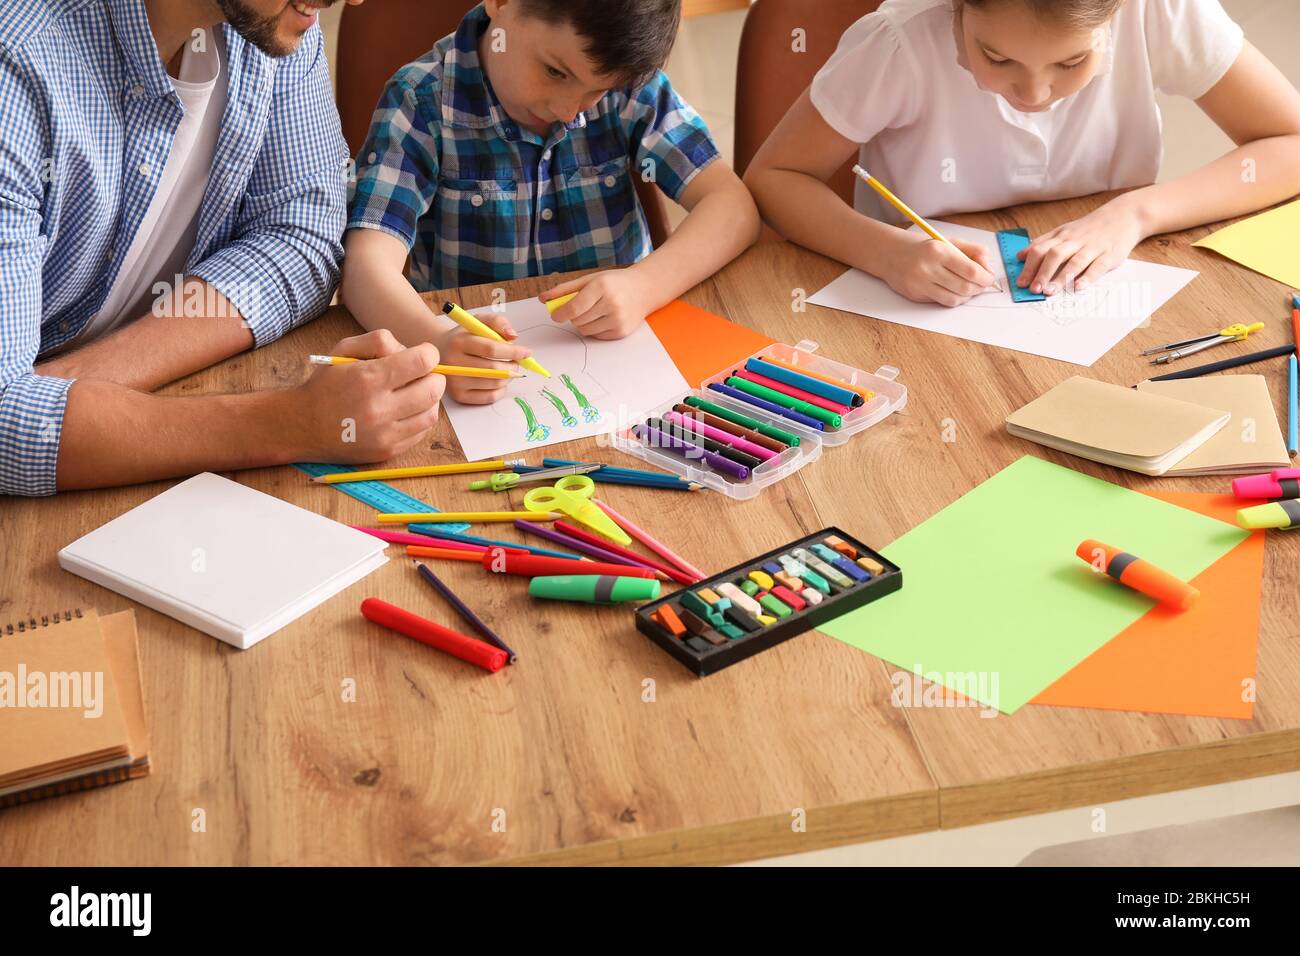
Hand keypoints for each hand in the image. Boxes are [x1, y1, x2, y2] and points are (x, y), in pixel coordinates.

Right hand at [291, 329, 443, 461]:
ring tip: (414, 393)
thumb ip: (379, 340)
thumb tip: (413, 351)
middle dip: (433, 377)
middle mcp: (378, 408)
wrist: (300, 426)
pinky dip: (420, 419)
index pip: (422, 362)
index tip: (423, 355)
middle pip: (433, 389)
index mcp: (368, 378)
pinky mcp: (387, 451)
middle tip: (421, 375)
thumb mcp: (344, 350)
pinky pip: (421, 432)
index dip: (428, 354)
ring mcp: (384, 434)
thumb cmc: (326, 383)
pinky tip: (406, 411)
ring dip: (429, 400)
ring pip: (431, 413)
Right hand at [435, 311, 532, 404]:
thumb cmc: (464, 336)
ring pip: (494, 384)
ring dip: (509, 377)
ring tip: (509, 368)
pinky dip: (501, 390)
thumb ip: (497, 322)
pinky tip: (500, 380)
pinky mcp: (459, 396)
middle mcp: (453, 364)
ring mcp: (455, 382)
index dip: (513, 351)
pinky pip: (489, 397)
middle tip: (517, 362)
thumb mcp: (477, 322)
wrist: (439, 352)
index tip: (527, 352)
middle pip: (494, 369)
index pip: (491, 349)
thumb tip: (513, 336)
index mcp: (458, 342)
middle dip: (513, 366)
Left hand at [540, 267, 656, 338]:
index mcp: (602, 287)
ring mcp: (618, 320)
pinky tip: (604, 318)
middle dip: (574, 316)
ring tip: (594, 312)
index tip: (555, 315)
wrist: (644, 289)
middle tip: (581, 307)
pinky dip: (594, 329)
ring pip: (585, 330)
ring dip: (583, 324)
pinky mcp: (621, 332)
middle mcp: (611, 304)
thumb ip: (565, 289)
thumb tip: (543, 299)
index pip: (574, 307)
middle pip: (578, 320)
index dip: (561, 314)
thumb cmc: (613, 283)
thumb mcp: (590, 279)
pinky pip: (596, 336)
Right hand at [878, 233, 999, 306]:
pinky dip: (954, 299)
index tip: (989, 278)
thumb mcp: (948, 242)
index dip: (986, 278)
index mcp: (939, 251)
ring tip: (969, 288)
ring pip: (955, 299)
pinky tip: (954, 291)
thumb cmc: (924, 248)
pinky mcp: (916, 295)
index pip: (971, 271)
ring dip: (967, 296)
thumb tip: (988, 269)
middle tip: (981, 285)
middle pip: (965, 287)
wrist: (891, 254)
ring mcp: (920, 284)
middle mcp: (928, 268)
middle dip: (979, 288)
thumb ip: (973, 251)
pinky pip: (942, 302)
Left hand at [1018, 201, 1143, 294]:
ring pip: (1075, 261)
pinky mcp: (1109, 255)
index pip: (1041, 249)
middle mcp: (1076, 241)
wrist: (1123, 216)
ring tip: (1050, 292)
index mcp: (1062, 236)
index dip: (1029, 266)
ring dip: (1061, 277)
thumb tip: (1019, 256)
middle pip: (1055, 255)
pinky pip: (1098, 266)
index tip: (1020, 282)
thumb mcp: (1063, 231)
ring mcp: (1093, 248)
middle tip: (1033, 289)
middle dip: (1042, 273)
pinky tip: (1079, 287)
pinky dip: (1088, 277)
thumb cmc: (1089, 228)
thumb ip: (1042, 243)